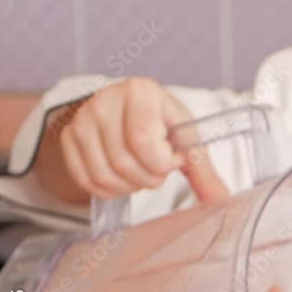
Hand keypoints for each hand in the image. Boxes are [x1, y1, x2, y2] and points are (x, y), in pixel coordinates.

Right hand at [34, 77, 225, 203]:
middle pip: (123, 161)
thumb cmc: (163, 122)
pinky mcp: (69, 137)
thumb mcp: (186, 137)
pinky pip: (87, 180)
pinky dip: (110, 190)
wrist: (130, 110)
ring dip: (130, 186)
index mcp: (140, 91)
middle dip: (149, 179)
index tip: (174, 159)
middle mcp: (105, 100)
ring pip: (105, 175)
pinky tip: (125, 179)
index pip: (143, 140)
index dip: (162, 163)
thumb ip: (202, 169)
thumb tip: (222, 200)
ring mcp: (82, 119)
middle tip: (159, 171)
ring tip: (143, 173)